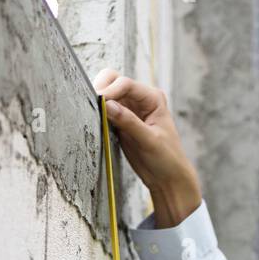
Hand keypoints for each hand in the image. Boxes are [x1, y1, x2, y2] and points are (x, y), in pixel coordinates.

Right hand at [93, 68, 202, 226]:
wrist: (167, 178)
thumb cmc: (167, 159)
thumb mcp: (149, 141)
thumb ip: (129, 122)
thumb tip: (107, 105)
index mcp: (153, 98)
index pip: (126, 84)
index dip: (109, 90)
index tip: (97, 101)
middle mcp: (140, 100)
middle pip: (113, 81)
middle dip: (101, 89)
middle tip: (91, 104)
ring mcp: (129, 109)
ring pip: (106, 95)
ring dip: (97, 101)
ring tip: (91, 113)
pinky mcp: (120, 122)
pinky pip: (104, 111)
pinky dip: (97, 113)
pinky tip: (94, 121)